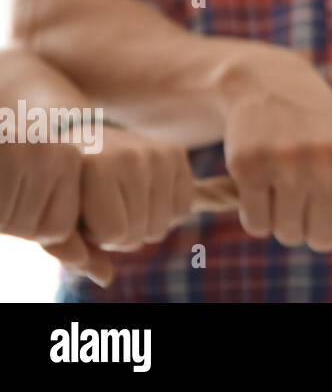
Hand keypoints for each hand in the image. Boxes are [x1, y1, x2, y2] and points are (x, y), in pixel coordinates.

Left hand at [43, 126, 193, 286]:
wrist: (84, 143)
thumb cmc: (67, 187)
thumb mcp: (59, 216)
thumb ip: (71, 249)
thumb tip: (105, 278)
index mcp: (94, 166)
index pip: (115, 233)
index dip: (96, 236)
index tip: (85, 215)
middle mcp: (131, 154)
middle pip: (139, 232)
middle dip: (120, 234)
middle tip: (105, 210)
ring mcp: (158, 152)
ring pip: (161, 226)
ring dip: (142, 226)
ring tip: (123, 203)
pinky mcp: (177, 153)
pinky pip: (181, 210)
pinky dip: (166, 213)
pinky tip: (145, 196)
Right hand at [219, 46, 331, 256]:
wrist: (271, 84)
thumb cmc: (325, 132)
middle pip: (321, 240)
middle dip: (311, 225)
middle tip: (305, 189)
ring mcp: (290, 162)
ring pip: (287, 235)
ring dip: (283, 219)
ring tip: (286, 181)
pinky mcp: (250, 164)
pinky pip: (255, 224)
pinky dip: (255, 212)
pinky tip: (262, 179)